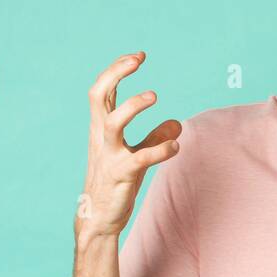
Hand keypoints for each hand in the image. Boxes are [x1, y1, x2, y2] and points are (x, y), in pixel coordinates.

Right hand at [75, 52, 181, 239]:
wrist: (98, 220)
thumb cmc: (115, 185)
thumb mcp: (136, 157)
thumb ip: (154, 138)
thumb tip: (177, 124)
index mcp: (100, 130)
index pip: (102, 91)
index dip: (117, 70)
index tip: (138, 56)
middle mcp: (100, 139)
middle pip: (99, 97)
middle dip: (115, 74)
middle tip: (138, 60)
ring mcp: (109, 157)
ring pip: (112, 124)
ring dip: (132, 106)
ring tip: (154, 95)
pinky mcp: (121, 176)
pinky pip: (139, 159)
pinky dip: (159, 149)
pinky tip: (176, 145)